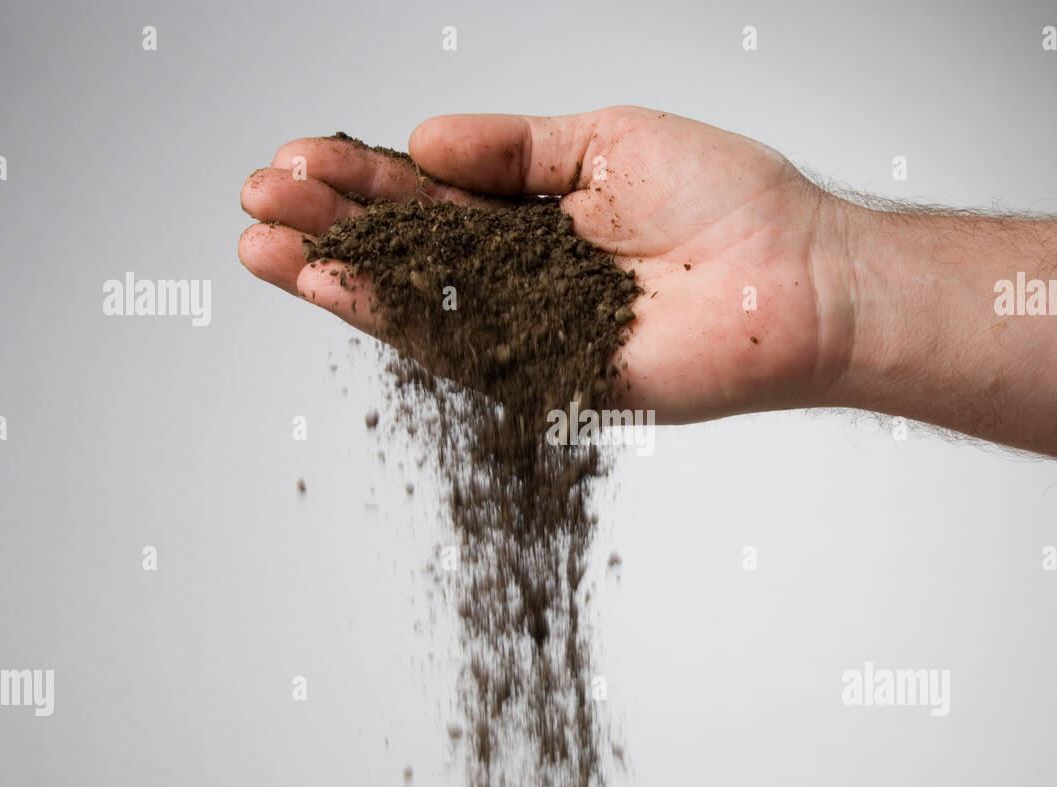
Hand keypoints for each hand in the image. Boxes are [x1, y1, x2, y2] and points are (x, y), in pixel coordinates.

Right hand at [239, 106, 854, 422]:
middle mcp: (524, 277)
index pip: (432, 194)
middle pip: (410, 250)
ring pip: (418, 302)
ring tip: (263, 245)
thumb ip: (513, 148)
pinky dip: (394, 318)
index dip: (364, 178)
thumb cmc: (728, 200)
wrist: (799, 277)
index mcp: (539, 216)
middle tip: (257, 198)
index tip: (296, 159)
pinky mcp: (546, 378)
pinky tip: (334, 287)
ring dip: (338, 275)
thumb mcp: (606, 140)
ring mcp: (531, 331)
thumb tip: (420, 138)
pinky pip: (459, 347)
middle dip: (332, 224)